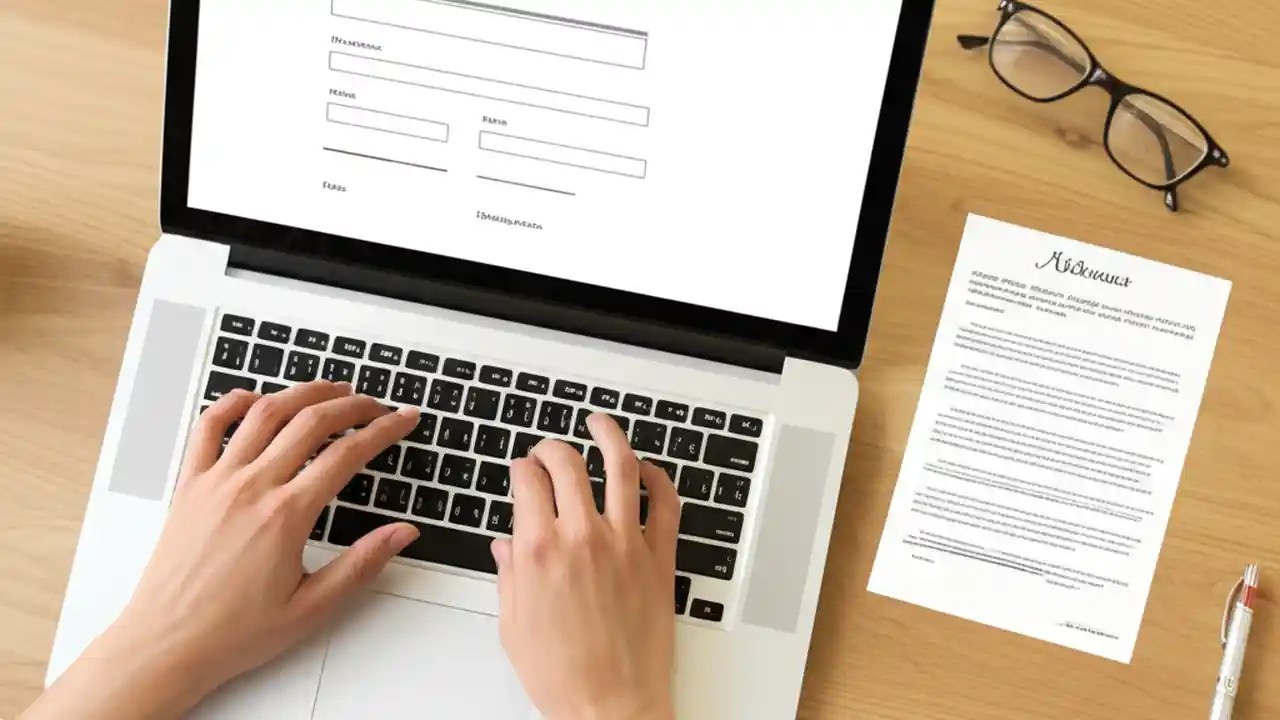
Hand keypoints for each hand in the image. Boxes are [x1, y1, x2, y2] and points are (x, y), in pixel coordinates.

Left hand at [23, 381, 420, 719]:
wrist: (165, 644)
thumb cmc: (232, 632)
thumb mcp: (312, 608)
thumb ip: (362, 564)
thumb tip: (402, 534)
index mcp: (286, 515)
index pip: (347, 454)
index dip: (384, 430)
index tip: (403, 419)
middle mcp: (251, 488)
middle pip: (311, 421)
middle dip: (352, 404)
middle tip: (376, 404)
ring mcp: (217, 481)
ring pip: (265, 413)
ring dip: (303, 392)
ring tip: (329, 388)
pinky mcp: (190, 486)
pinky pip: (209, 427)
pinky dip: (234, 403)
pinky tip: (256, 399)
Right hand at [493, 413, 679, 719]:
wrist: (611, 708)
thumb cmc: (563, 677)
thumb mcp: (513, 625)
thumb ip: (509, 575)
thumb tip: (505, 546)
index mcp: (540, 553)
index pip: (528, 483)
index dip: (521, 468)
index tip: (522, 469)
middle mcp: (583, 539)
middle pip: (568, 464)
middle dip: (553, 447)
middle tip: (549, 448)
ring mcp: (626, 545)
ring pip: (622, 468)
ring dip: (610, 436)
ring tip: (601, 422)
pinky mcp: (659, 560)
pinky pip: (666, 505)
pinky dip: (660, 478)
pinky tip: (649, 468)